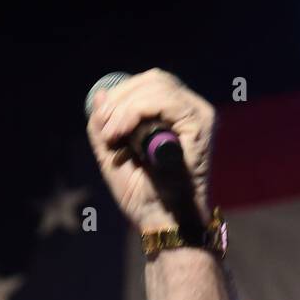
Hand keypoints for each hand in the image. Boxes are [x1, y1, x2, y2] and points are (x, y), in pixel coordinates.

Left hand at [86, 68, 215, 232]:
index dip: (120, 94)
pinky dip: (136, 112)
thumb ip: (103, 128)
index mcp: (173, 115)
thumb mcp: (111, 157)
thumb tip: (98, 94)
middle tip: (104, 130)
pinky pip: (165, 101)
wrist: (161, 221)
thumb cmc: (141, 196)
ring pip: (157, 86)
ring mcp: (199, 115)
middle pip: (153, 78)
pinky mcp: (200, 124)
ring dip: (124, 108)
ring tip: (111, 137)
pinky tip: (121, 135)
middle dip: (120, 98)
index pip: (148, 84)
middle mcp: (190, 110)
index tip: (101, 122)